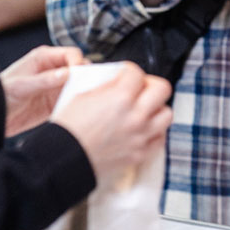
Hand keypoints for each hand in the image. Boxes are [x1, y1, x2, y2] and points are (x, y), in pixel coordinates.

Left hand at [0, 45, 85, 135]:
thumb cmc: (1, 94)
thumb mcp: (21, 86)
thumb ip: (44, 79)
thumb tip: (68, 73)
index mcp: (44, 58)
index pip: (72, 54)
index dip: (79, 63)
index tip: (81, 76)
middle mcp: (53, 70)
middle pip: (80, 69)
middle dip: (86, 77)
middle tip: (88, 89)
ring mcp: (56, 86)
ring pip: (79, 85)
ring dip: (84, 91)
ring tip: (86, 100)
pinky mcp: (56, 102)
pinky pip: (73, 100)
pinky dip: (78, 103)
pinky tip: (79, 109)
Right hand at [51, 62, 172, 184]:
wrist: (63, 159)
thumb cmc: (68, 131)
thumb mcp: (82, 97)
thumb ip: (106, 87)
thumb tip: (116, 82)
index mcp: (120, 98)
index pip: (137, 73)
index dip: (129, 71)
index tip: (125, 74)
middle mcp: (135, 116)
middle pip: (162, 89)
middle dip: (151, 85)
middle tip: (140, 88)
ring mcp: (140, 136)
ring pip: (166, 114)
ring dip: (156, 109)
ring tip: (144, 109)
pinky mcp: (140, 153)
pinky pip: (160, 138)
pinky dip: (155, 132)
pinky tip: (143, 129)